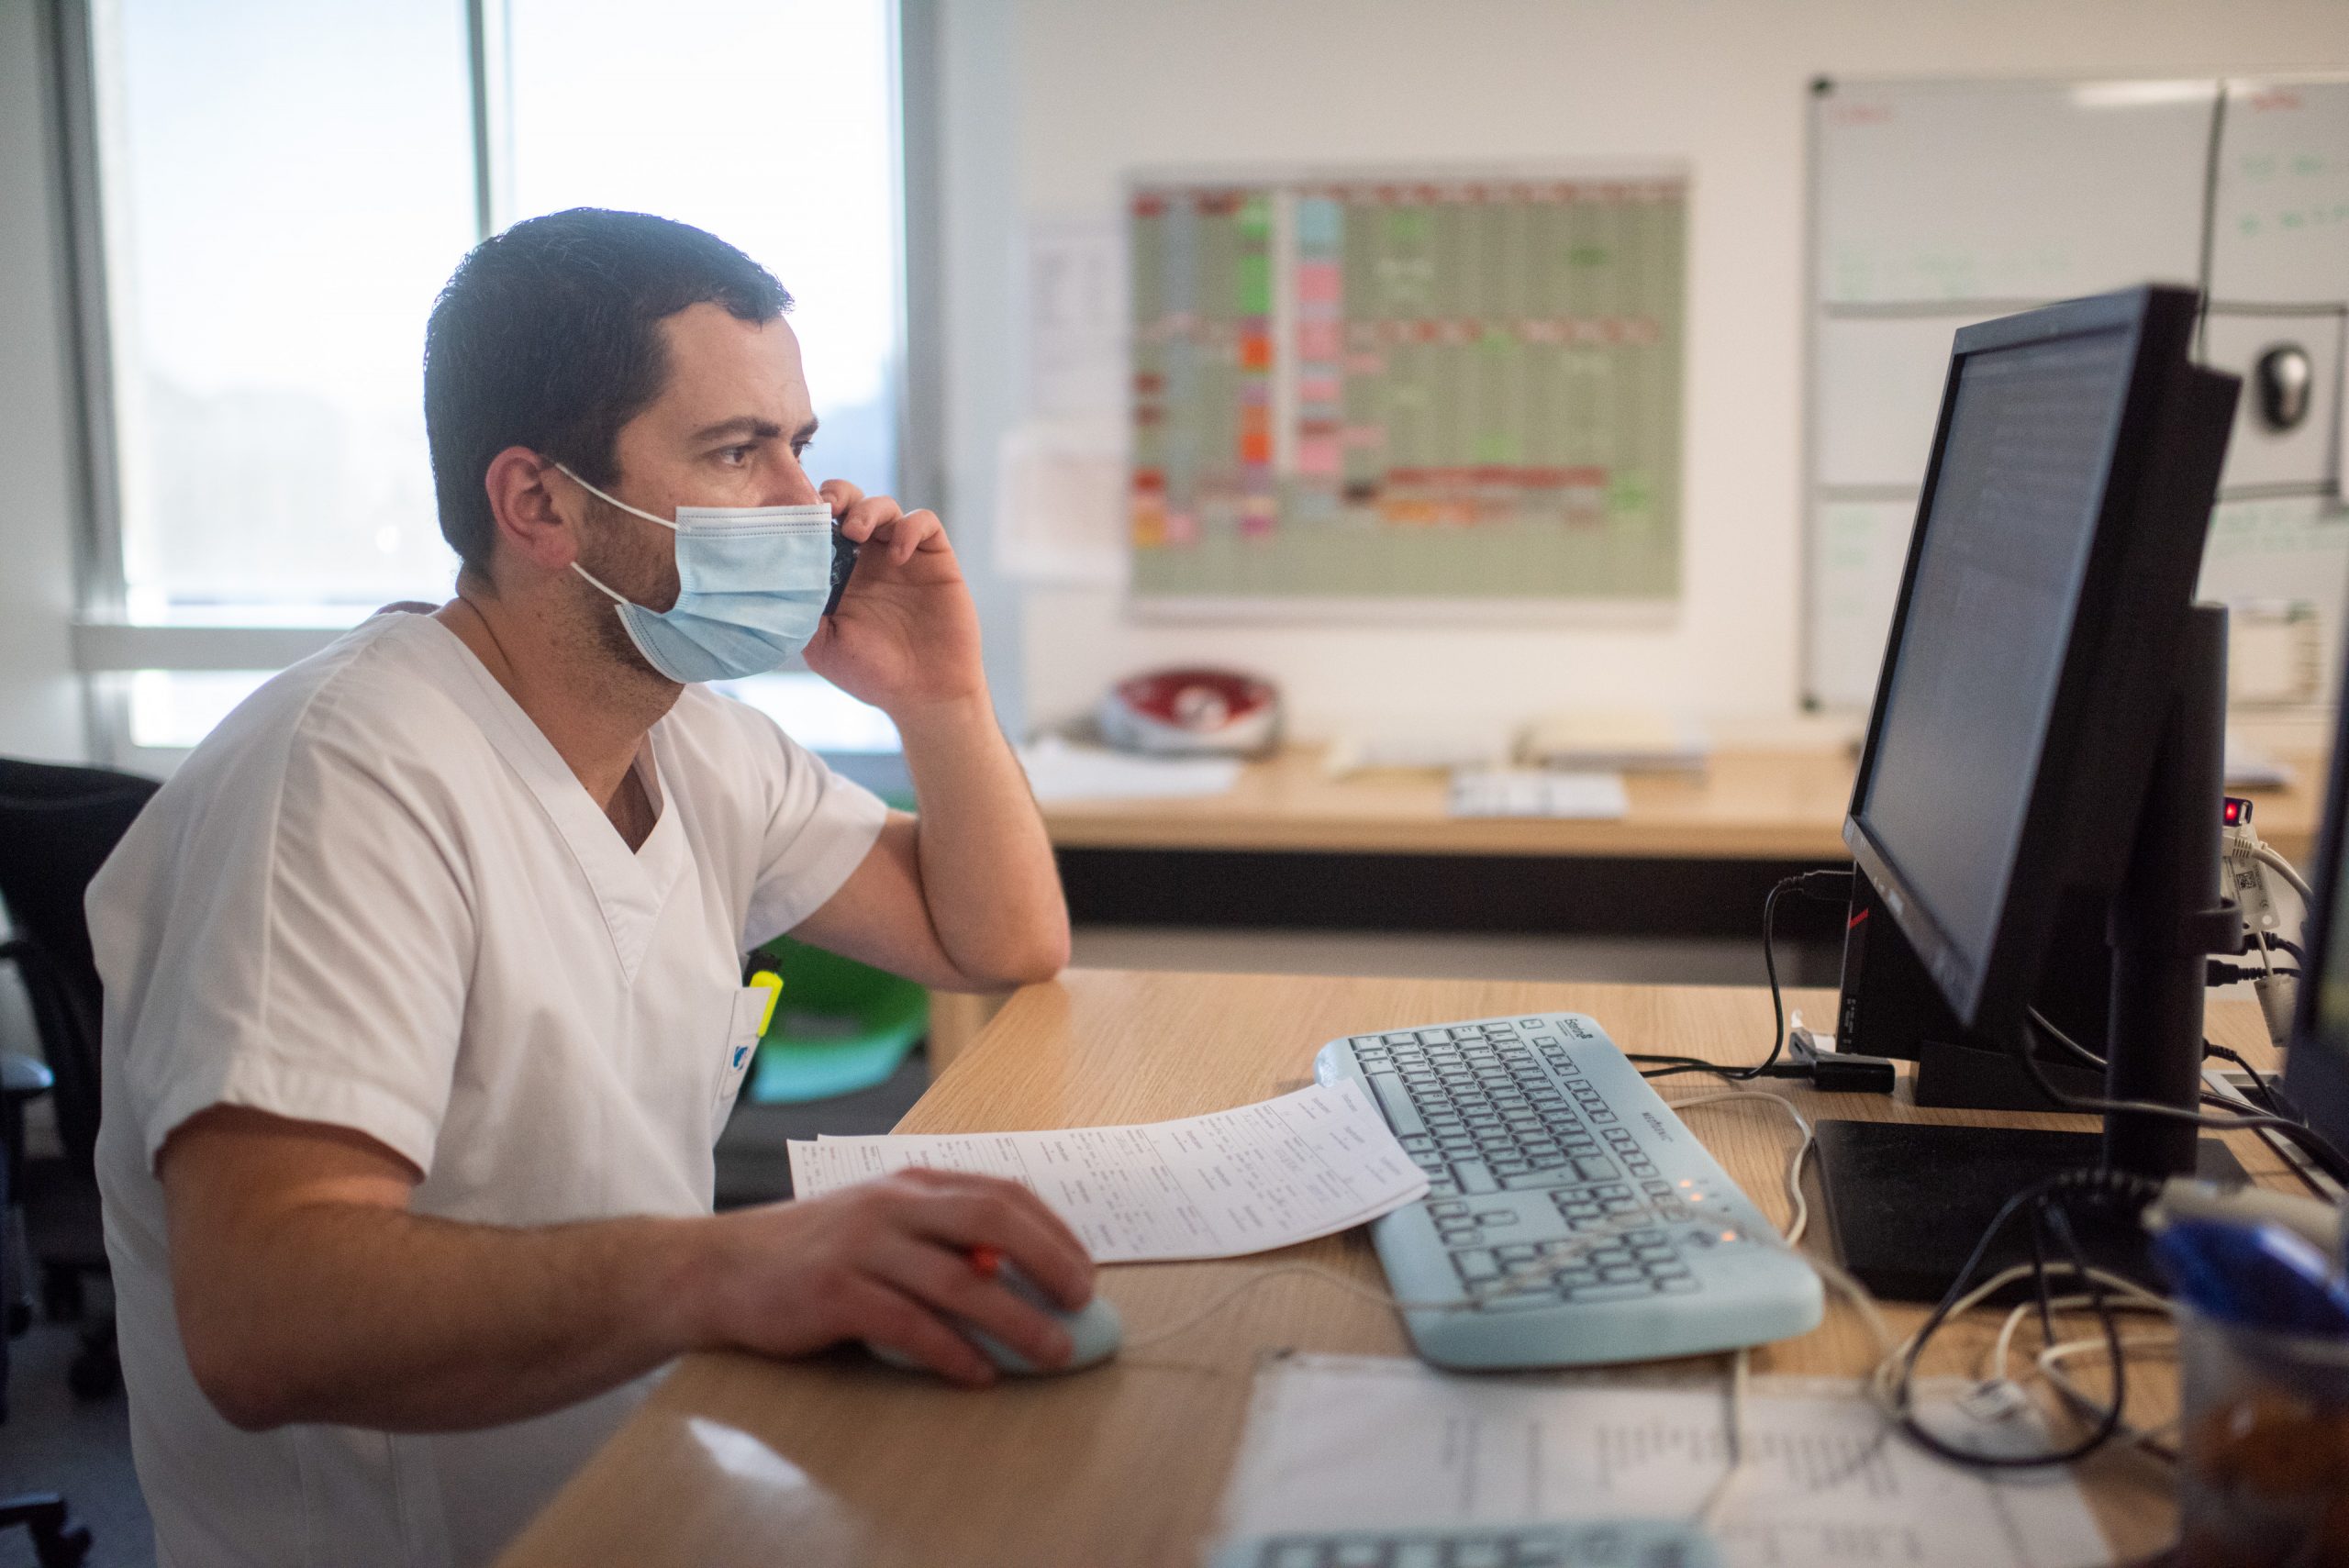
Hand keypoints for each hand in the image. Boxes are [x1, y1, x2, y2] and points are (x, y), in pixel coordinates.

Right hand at [690, 1169, 1093, 1385]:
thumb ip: (939, 1237)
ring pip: (958, 1281)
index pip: (1001, 1193)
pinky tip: (981, 1374)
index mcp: (912, 1184)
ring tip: (1052, 1353)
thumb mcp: (880, 1225)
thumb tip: (1014, 1273)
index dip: (1053, 1230)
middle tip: (1083, 1302)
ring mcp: (862, 1246)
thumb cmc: (812, 1252)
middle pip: (991, 1221)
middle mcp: (892, 1205)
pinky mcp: (834, 1293)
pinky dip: (953, 1352)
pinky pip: (910, 1324)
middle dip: (1049, 1261)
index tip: (1085, 1271)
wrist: (718, 1269)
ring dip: (1015, 1320)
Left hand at [801, 481, 985, 715]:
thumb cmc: (872, 673)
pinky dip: (910, 527)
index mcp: (838, 573)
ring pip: (885, 506)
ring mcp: (902, 555)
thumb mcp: (821, 644)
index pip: (821, 525)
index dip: (808, 512)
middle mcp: (868, 558)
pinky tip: (898, 555)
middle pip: (851, 502)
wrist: (925, 694)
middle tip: (827, 507)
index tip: (796, 515)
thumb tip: (772, 574)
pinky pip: (924, 522)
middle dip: (837, 494)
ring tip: (856, 532)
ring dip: (868, 509)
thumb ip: (800, 607)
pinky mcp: (935, 558)